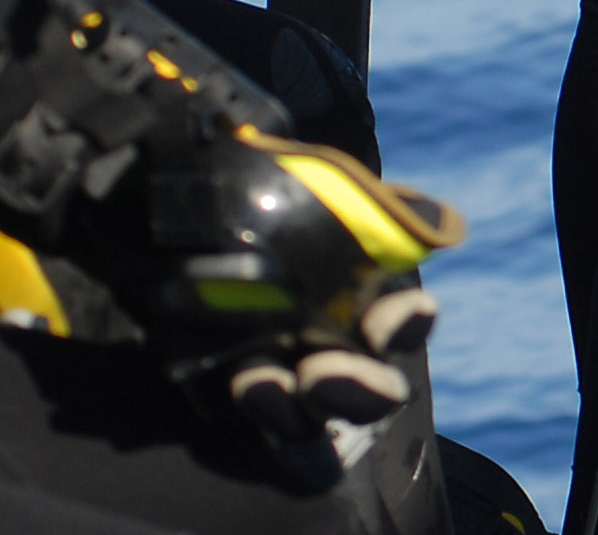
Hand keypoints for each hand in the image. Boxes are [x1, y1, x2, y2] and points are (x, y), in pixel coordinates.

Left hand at [143, 129, 460, 442]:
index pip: (405, 322)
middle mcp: (328, 333)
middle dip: (357, 390)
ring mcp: (275, 362)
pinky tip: (229, 382)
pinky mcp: (217, 383)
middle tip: (322, 375)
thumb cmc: (247, 178)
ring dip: (295, 411)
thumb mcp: (320, 182)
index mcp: (364, 285)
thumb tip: (445, 230)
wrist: (152, 189)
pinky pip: (241, 419)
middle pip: (370, 391)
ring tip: (261, 383)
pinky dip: (242, 408)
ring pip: (308, 418)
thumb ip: (383, 209)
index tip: (387, 320)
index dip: (406, 326)